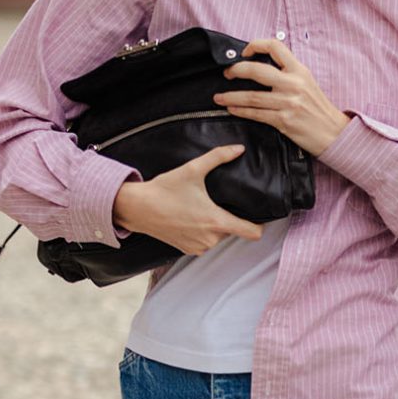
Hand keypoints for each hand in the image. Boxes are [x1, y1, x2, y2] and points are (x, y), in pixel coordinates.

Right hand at [112, 144, 263, 255]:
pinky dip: (200, 233)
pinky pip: (203, 243)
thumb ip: (218, 157)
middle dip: (228, 219)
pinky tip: (190, 219)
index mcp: (216, 221)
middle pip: (233, 232)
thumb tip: (238, 148)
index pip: (252, 233)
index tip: (258, 217)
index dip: (259, 225)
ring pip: (217, 238)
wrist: (138, 208)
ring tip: (200, 210)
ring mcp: (198, 247)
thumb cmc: (165, 190)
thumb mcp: (193, 169)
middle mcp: (210, 239)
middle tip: (217, 204)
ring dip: (214, 227)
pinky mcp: (187, 250)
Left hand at [214, 38, 348, 156]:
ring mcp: (288, 102)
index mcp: (299, 70)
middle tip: (227, 74)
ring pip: (252, 96)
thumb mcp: (308, 83)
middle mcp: (293, 83)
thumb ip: (288, 73)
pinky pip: (256, 114)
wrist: (334, 133)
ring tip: (219, 97)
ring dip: (231, 96)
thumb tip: (262, 67)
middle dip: (236, 70)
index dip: (256, 45)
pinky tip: (232, 109)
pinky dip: (240, 111)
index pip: (275, 47)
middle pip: (257, 70)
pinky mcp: (284, 120)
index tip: (244, 52)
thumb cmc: (319, 109)